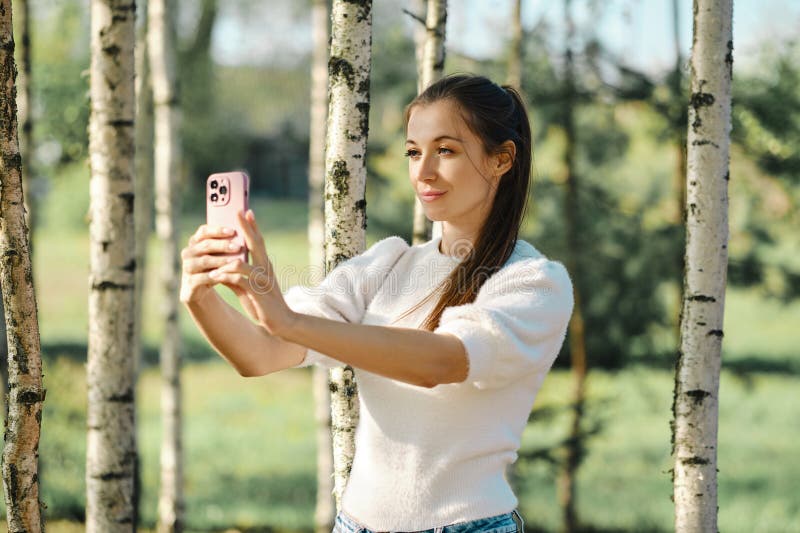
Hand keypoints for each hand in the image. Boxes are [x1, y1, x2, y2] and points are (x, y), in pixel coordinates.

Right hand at [180, 224, 240, 304]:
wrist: (201, 290)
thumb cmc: (213, 267)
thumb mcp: (218, 255)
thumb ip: (225, 245)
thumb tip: (244, 234)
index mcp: (195, 242)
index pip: (204, 231)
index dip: (217, 230)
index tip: (233, 231)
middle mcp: (188, 252)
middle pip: (206, 245)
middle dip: (223, 245)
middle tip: (238, 247)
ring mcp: (187, 267)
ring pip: (204, 261)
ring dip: (221, 260)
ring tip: (235, 261)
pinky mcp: (189, 282)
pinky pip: (202, 278)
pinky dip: (213, 276)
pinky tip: (224, 275)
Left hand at [207, 209, 296, 336]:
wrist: (282, 322)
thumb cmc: (264, 304)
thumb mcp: (249, 288)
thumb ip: (237, 276)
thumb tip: (221, 267)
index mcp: (265, 266)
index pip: (259, 242)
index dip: (252, 226)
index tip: (246, 210)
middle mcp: (266, 269)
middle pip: (256, 244)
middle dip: (246, 228)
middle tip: (238, 211)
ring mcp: (263, 280)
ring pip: (243, 263)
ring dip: (226, 259)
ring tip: (213, 258)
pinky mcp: (258, 293)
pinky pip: (240, 281)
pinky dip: (227, 276)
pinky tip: (216, 276)